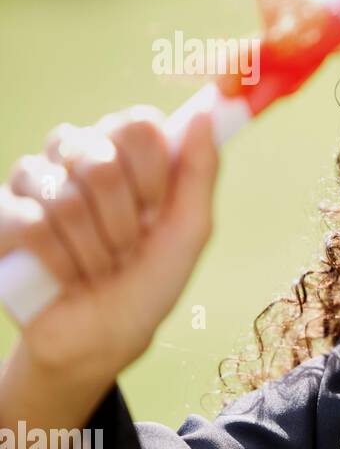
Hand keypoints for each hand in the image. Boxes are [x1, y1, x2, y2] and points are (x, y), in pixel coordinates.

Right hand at [0, 105, 218, 384]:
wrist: (104, 337)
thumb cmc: (150, 278)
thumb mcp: (190, 230)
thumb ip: (201, 170)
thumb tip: (210, 111)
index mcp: (124, 151)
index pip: (137, 125)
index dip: (151, 174)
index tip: (155, 209)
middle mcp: (76, 155)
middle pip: (99, 161)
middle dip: (123, 221)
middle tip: (128, 247)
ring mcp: (34, 183)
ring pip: (65, 199)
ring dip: (95, 250)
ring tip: (100, 268)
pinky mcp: (1, 216)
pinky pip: (30, 225)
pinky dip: (61, 263)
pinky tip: (67, 277)